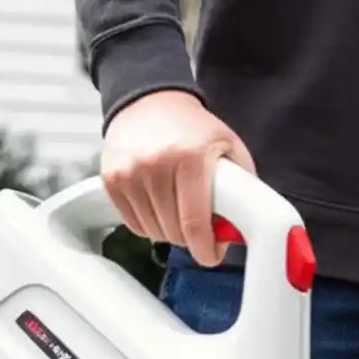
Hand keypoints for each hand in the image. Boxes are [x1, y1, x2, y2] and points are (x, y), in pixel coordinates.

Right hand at [100, 90, 254, 266]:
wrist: (149, 102)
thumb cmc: (194, 128)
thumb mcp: (230, 146)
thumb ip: (245, 185)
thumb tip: (247, 224)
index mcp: (190, 159)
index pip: (194, 222)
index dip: (206, 249)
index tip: (212, 256)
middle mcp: (155, 166)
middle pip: (174, 231)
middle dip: (192, 240)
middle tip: (202, 231)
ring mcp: (129, 173)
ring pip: (153, 232)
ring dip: (171, 233)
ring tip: (181, 215)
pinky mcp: (111, 179)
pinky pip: (133, 224)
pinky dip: (150, 226)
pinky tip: (162, 210)